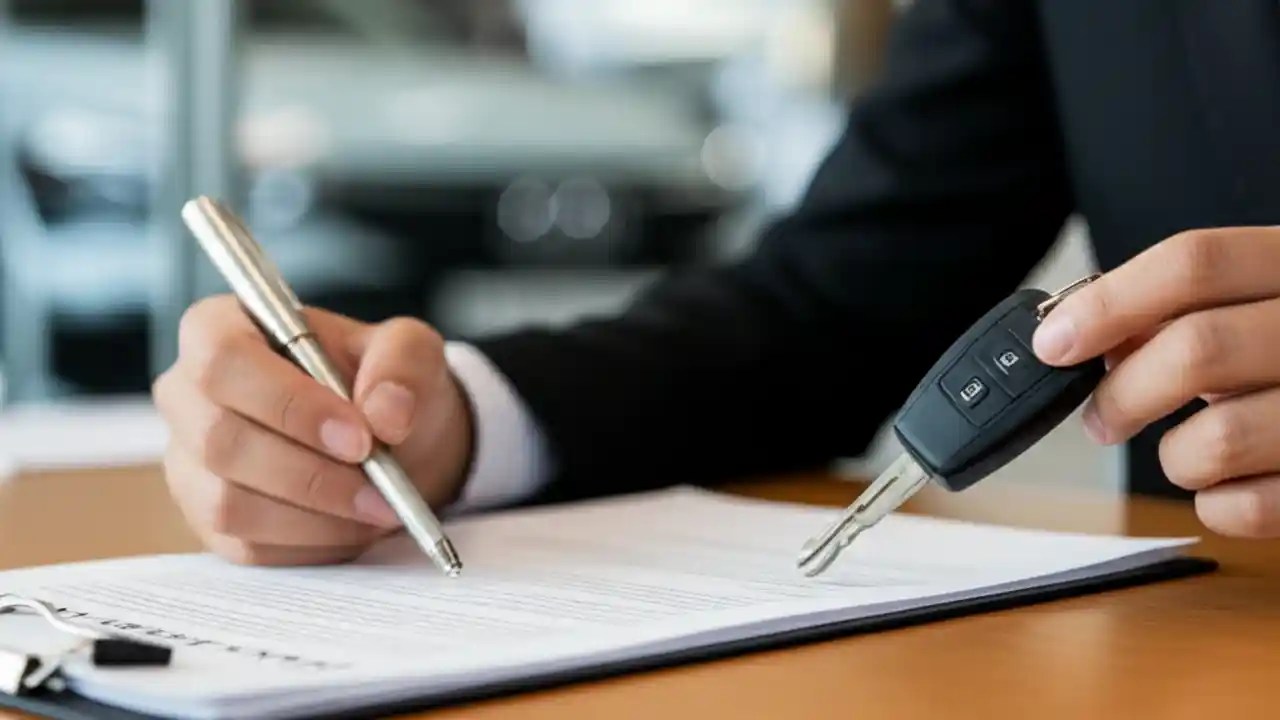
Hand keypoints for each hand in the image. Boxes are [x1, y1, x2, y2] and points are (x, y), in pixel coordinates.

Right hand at [152, 295, 473, 564]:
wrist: (385, 439)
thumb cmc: (381, 381)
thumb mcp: (409, 351)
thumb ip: (402, 364)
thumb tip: (385, 413)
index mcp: (219, 328)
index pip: (224, 360)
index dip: (289, 403)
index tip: (360, 438)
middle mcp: (187, 394)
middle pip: (220, 440)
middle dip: (311, 473)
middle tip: (382, 489)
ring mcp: (189, 462)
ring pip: (230, 503)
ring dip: (316, 516)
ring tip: (379, 508)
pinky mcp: (206, 520)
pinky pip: (245, 545)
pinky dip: (311, 543)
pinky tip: (354, 527)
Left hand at [1031, 228, 1279, 536]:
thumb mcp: (1252, 308)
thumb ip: (1176, 312)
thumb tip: (1074, 336)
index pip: (1194, 262)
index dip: (1108, 303)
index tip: (1054, 342)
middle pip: (1197, 348)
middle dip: (1123, 392)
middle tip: (1101, 417)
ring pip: (1219, 437)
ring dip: (1174, 456)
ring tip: (1180, 454)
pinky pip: (1249, 507)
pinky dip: (1216, 504)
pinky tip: (1227, 486)